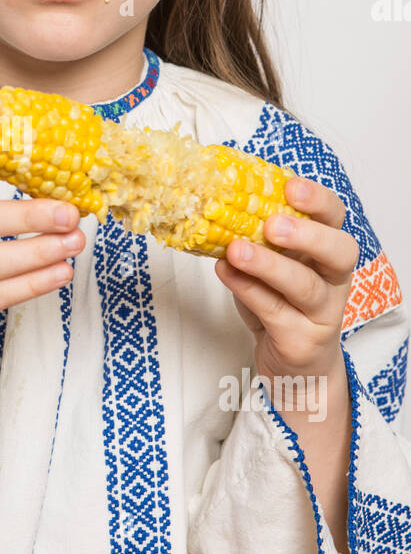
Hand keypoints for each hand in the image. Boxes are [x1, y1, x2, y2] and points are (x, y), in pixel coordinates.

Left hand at [214, 174, 358, 389]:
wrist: (294, 367)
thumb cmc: (280, 305)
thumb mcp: (270, 266)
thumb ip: (254, 240)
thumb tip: (214, 207)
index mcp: (327, 251)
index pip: (335, 217)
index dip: (318, 200)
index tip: (291, 186)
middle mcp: (334, 279)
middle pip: (339, 251)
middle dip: (307, 235)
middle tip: (272, 225)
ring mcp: (323, 312)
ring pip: (305, 286)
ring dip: (269, 265)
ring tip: (236, 250)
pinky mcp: (303, 341)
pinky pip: (276, 313)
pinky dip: (248, 291)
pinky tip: (227, 275)